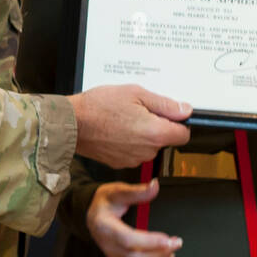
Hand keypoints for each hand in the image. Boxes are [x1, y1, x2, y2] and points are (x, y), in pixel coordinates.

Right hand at [71, 84, 190, 168]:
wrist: (72, 123)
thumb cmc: (99, 106)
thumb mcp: (136, 93)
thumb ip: (165, 104)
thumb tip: (185, 110)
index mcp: (155, 133)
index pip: (184, 134)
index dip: (179, 122)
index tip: (171, 114)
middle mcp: (147, 150)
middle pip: (165, 139)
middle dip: (158, 125)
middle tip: (139, 110)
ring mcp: (134, 159)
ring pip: (149, 146)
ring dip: (143, 134)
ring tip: (125, 118)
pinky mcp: (121, 163)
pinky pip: (135, 152)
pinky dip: (130, 142)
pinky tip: (117, 129)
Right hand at [87, 179, 181, 256]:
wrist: (93, 212)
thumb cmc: (104, 201)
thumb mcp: (118, 191)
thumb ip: (137, 191)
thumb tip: (154, 186)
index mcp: (105, 226)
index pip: (127, 239)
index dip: (148, 242)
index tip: (166, 239)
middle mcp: (108, 244)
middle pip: (134, 256)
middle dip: (158, 252)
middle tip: (176, 243)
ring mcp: (113, 253)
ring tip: (174, 247)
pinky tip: (165, 256)